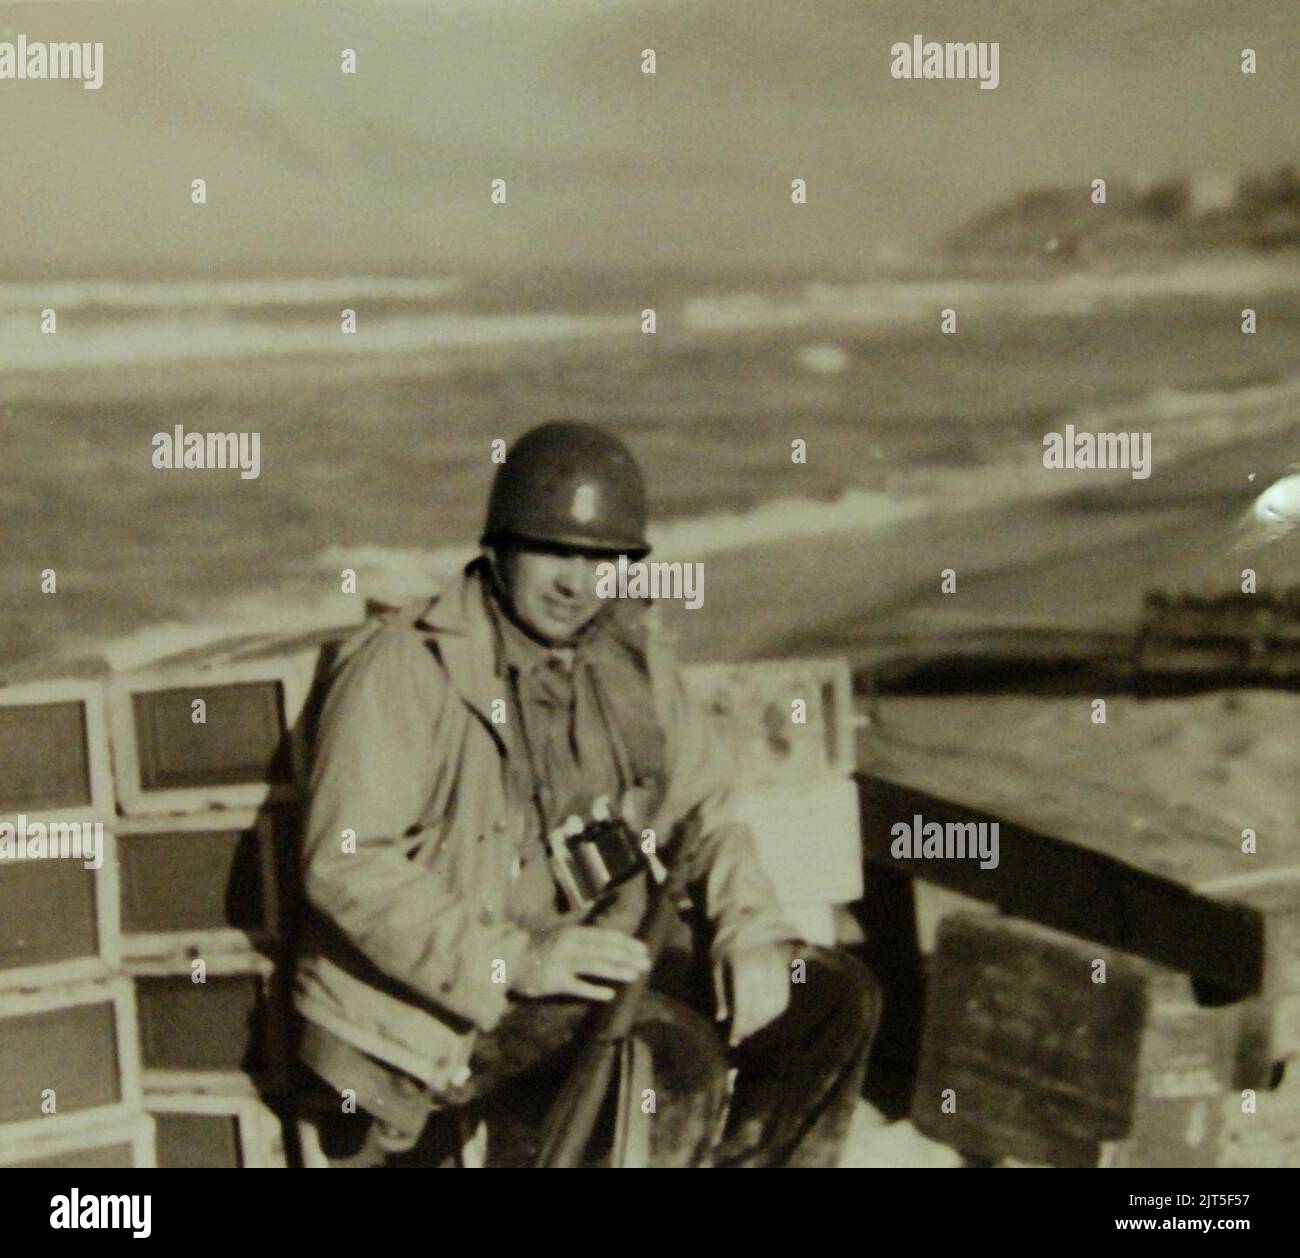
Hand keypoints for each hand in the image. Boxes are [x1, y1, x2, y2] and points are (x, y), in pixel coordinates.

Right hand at [512, 925, 650, 1000]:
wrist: (508, 960)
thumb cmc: (539, 946)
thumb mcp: (561, 931)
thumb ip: (583, 927)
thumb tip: (604, 918)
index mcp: (572, 932)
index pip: (605, 936)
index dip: (625, 942)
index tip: (643, 948)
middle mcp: (569, 945)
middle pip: (603, 950)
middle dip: (627, 957)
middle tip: (646, 964)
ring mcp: (561, 963)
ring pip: (594, 966)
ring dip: (616, 971)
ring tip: (634, 976)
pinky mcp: (553, 981)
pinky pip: (577, 986)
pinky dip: (593, 990)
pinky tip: (609, 994)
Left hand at [714, 943, 791, 1046]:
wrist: (746, 922)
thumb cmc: (726, 947)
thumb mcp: (716, 966)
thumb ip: (719, 992)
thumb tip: (722, 1018)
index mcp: (741, 966)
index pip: (743, 1005)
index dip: (739, 1026)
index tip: (733, 1040)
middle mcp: (761, 968)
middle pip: (759, 1009)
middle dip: (749, 1028)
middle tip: (740, 1037)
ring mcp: (775, 968)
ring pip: (773, 1006)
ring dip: (762, 1023)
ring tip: (751, 1030)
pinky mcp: (784, 969)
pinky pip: (782, 997)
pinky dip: (774, 1013)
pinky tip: (764, 1019)